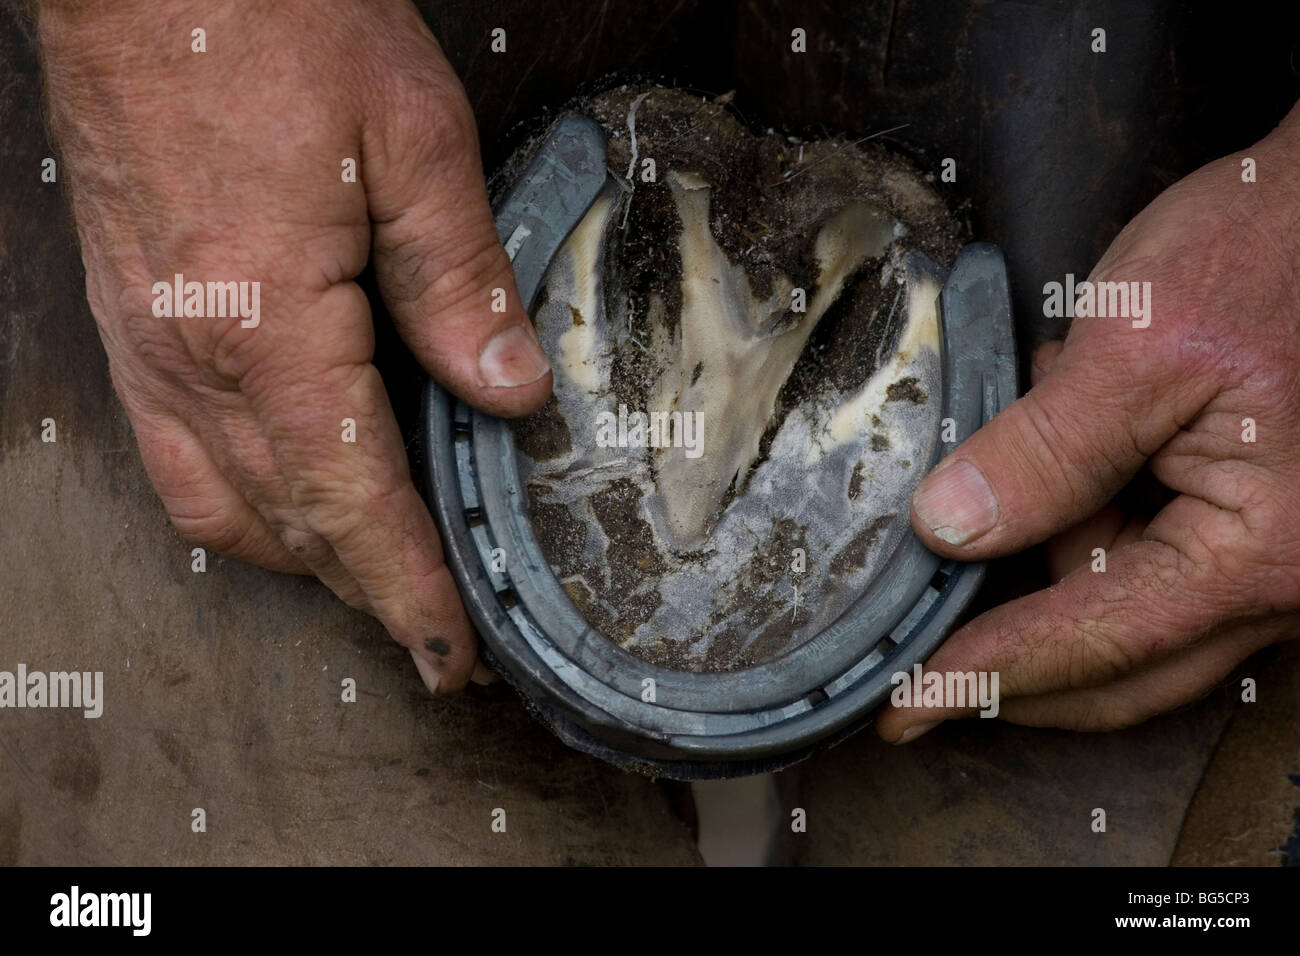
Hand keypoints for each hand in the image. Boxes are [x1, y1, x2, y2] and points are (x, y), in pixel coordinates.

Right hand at [39, 0, 550, 691]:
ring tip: (377, 578)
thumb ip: (460, 282)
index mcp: (269, 326)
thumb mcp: (411, 141)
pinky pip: (178, 455)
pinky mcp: (132, 320)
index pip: (351, 504)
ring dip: (304, 558)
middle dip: (367, 594)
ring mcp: (147, 345)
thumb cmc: (268, 22)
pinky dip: (241, 503)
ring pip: (221, 507)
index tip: (449, 655)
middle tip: (433, 634)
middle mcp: (192, 357)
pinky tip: (287, 496)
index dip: (409, 591)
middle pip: (286, 525)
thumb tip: (509, 390)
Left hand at [878, 103, 1299, 741]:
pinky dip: (1088, 526)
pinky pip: (1151, 562)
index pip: (1092, 641)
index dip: (986, 676)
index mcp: (1261, 550)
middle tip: (919, 654)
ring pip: (1128, 612)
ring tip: (1040, 446)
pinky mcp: (1255, 524)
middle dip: (1016, 657)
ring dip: (1054, 561)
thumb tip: (952, 530)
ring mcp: (1274, 556)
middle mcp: (1283, 577)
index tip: (905, 709)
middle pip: (1120, 666)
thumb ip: (1044, 450)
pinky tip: (1074, 450)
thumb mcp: (1139, 344)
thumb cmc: (1271, 248)